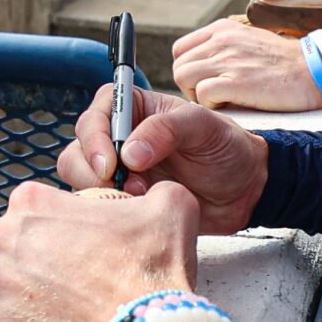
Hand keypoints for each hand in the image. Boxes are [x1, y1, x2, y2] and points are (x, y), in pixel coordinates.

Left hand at [0, 179, 198, 321]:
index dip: (63, 223)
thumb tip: (153, 195)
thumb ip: (153, 191)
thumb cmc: (150, 272)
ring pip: (2, 279)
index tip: (83, 242)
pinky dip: (21, 321)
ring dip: (26, 288)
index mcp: (31, 201)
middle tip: (75, 275)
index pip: (38, 205)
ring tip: (65, 303)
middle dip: (38, 255)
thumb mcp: (170, 207)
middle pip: (14, 241)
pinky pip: (0, 316)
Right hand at [59, 82, 268, 234]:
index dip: (94, 140)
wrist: (243, 189)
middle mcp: (118, 138)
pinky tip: (138, 212)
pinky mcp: (123, 199)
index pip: (96, 115)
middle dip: (94, 173)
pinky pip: (97, 206)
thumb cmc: (226, 148)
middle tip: (126, 188)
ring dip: (102, 193)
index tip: (110, 165)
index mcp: (132, 108)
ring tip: (140, 198)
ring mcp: (118, 171)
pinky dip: (109, 212)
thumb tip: (130, 152)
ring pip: (81, 181)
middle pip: (78, 151)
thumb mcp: (204, 127)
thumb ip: (167, 129)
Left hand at [172, 16, 321, 111]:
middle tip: (212, 96)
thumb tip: (203, 66)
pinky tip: (230, 105)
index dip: (189, 69)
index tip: (205, 82)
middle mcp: (221, 40)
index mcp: (222, 29)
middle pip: (179, 65)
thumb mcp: (249, 41)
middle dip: (190, 86)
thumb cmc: (284, 63)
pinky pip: (201, 95)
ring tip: (219, 101)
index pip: (181, 49)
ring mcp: (228, 59)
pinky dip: (210, 106)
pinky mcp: (236, 81)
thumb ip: (224, 48)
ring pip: (183, 77)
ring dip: (196, 95)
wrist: (315, 70)